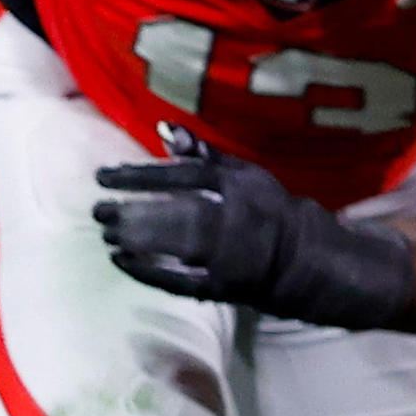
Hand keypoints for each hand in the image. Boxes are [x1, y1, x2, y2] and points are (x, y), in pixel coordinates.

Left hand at [92, 147, 414, 327]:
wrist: (319, 262)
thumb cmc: (275, 212)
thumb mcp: (246, 176)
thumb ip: (204, 155)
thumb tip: (162, 128)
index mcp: (243, 185)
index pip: (185, 174)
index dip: (141, 174)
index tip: (103, 176)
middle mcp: (240, 217)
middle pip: (178, 211)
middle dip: (133, 211)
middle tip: (96, 210)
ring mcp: (236, 255)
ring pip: (180, 244)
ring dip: (137, 240)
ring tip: (105, 234)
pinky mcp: (229, 287)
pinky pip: (182, 281)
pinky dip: (149, 272)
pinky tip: (119, 261)